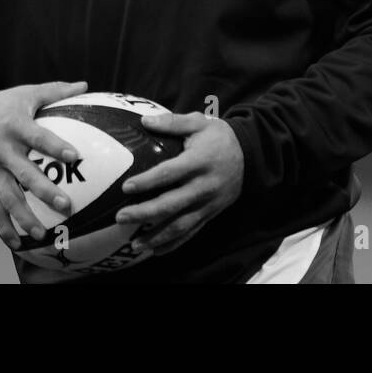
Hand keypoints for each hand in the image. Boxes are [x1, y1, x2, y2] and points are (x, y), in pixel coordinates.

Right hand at [0, 80, 87, 248]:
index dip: (54, 146)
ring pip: (7, 197)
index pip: (37, 136)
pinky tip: (17, 242)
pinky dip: (3, 227)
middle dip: (44, 191)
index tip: (73, 156)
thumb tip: (85, 84)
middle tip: (66, 205)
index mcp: (15, 126)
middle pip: (24, 173)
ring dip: (24, 217)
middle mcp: (2, 149)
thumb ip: (55, 91)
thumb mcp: (25, 93)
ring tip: (42, 234)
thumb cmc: (1, 106)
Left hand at [114, 112, 243, 256]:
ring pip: (180, 225)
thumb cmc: (219, 137)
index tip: (126, 187)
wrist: (250, 156)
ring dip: (156, 237)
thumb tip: (145, 121)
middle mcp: (203, 186)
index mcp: (199, 162)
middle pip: (171, 205)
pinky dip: (173, 244)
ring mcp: (208, 203)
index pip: (170, 174)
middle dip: (144, 213)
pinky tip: (155, 250)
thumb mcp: (200, 123)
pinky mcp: (211, 214)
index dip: (148, 181)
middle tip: (121, 217)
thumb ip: (173, 123)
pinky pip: (191, 232)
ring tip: (134, 245)